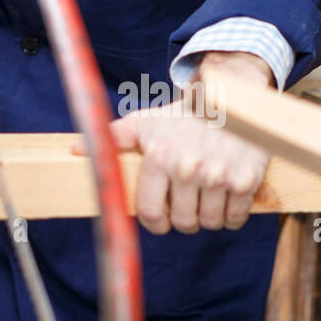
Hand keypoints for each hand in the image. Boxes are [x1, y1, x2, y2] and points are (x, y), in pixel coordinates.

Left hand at [73, 52, 272, 234]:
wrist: (231, 96)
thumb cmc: (184, 115)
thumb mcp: (147, 122)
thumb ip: (113, 139)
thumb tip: (75, 150)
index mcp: (160, 157)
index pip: (151, 213)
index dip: (156, 223)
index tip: (163, 219)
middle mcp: (188, 168)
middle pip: (183, 222)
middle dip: (184, 220)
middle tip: (188, 205)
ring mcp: (219, 175)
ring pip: (210, 222)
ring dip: (209, 218)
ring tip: (208, 199)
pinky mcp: (246, 179)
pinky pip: (236, 218)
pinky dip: (232, 215)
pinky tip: (228, 198)